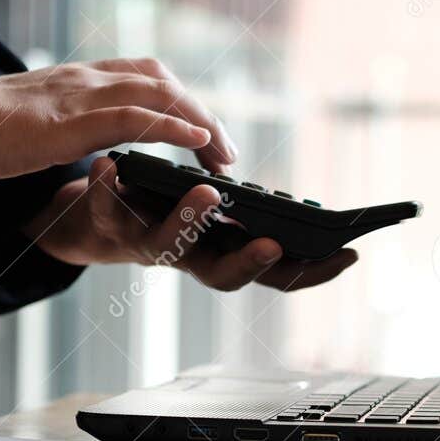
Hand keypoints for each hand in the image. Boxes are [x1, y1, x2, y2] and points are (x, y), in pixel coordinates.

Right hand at [0, 58, 236, 184]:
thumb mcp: (29, 123)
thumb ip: (59, 125)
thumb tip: (74, 143)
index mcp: (75, 80)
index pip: (142, 76)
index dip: (180, 100)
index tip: (204, 133)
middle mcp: (84, 79)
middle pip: (161, 81)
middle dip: (201, 112)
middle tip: (226, 150)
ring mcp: (78, 96)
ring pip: (158, 94)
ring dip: (200, 122)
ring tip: (224, 153)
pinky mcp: (70, 121)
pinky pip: (134, 117)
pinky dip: (173, 126)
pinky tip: (197, 143)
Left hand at [24, 155, 357, 291]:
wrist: (91, 221)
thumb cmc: (165, 211)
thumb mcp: (215, 215)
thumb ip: (249, 214)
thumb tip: (300, 208)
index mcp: (223, 254)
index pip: (276, 276)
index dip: (313, 272)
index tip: (348, 255)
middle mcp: (189, 258)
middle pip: (224, 276)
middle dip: (250, 262)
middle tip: (273, 245)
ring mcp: (147, 246)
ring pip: (167, 245)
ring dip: (187, 220)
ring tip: (205, 191)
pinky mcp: (106, 223)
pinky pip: (103, 209)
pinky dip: (103, 188)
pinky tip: (106, 165)